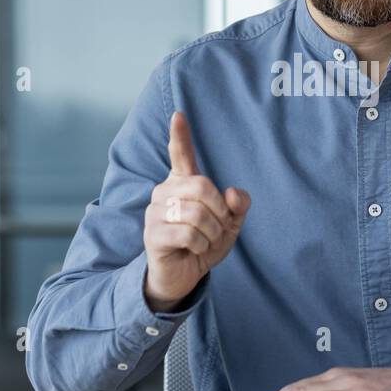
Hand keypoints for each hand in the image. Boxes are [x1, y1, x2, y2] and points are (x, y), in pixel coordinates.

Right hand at [143, 110, 250, 310]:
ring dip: (212, 233)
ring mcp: (155, 212)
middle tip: (218, 230)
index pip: (180, 154)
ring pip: (197, 213)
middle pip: (202, 186)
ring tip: (205, 242)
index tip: (179, 115)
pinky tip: (194, 250)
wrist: (183, 276)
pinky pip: (189, 234)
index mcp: (183, 183)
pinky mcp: (152, 234)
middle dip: (220, 212)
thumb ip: (238, 207)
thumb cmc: (204, 244)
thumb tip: (234, 193)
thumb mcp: (230, 225)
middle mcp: (165, 191)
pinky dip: (202, 246)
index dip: (180, 135)